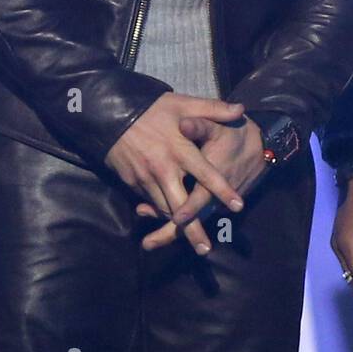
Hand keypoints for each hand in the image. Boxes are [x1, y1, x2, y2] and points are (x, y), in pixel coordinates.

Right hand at [105, 92, 246, 253]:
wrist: (111, 113)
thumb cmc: (152, 108)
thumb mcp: (183, 103)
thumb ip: (212, 109)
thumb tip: (241, 109)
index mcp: (180, 150)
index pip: (206, 174)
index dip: (223, 191)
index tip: (238, 206)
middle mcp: (164, 168)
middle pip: (181, 206)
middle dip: (193, 230)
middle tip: (206, 248)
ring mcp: (146, 178)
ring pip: (164, 208)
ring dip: (176, 225)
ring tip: (192, 241)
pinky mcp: (132, 183)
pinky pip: (149, 201)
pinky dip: (159, 211)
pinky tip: (169, 219)